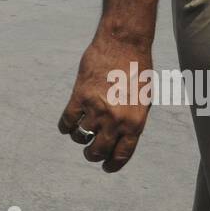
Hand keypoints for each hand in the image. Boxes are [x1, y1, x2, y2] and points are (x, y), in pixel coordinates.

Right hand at [57, 26, 153, 172]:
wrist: (124, 43)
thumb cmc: (137, 69)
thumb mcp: (144, 100)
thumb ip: (132, 121)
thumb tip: (120, 138)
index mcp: (135, 123)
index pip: (120, 155)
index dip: (111, 165)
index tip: (106, 167)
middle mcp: (116, 120)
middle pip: (98, 151)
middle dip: (92, 155)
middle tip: (90, 152)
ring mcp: (96, 109)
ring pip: (80, 137)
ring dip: (79, 139)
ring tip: (80, 134)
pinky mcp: (80, 96)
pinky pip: (67, 121)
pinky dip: (66, 126)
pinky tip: (68, 124)